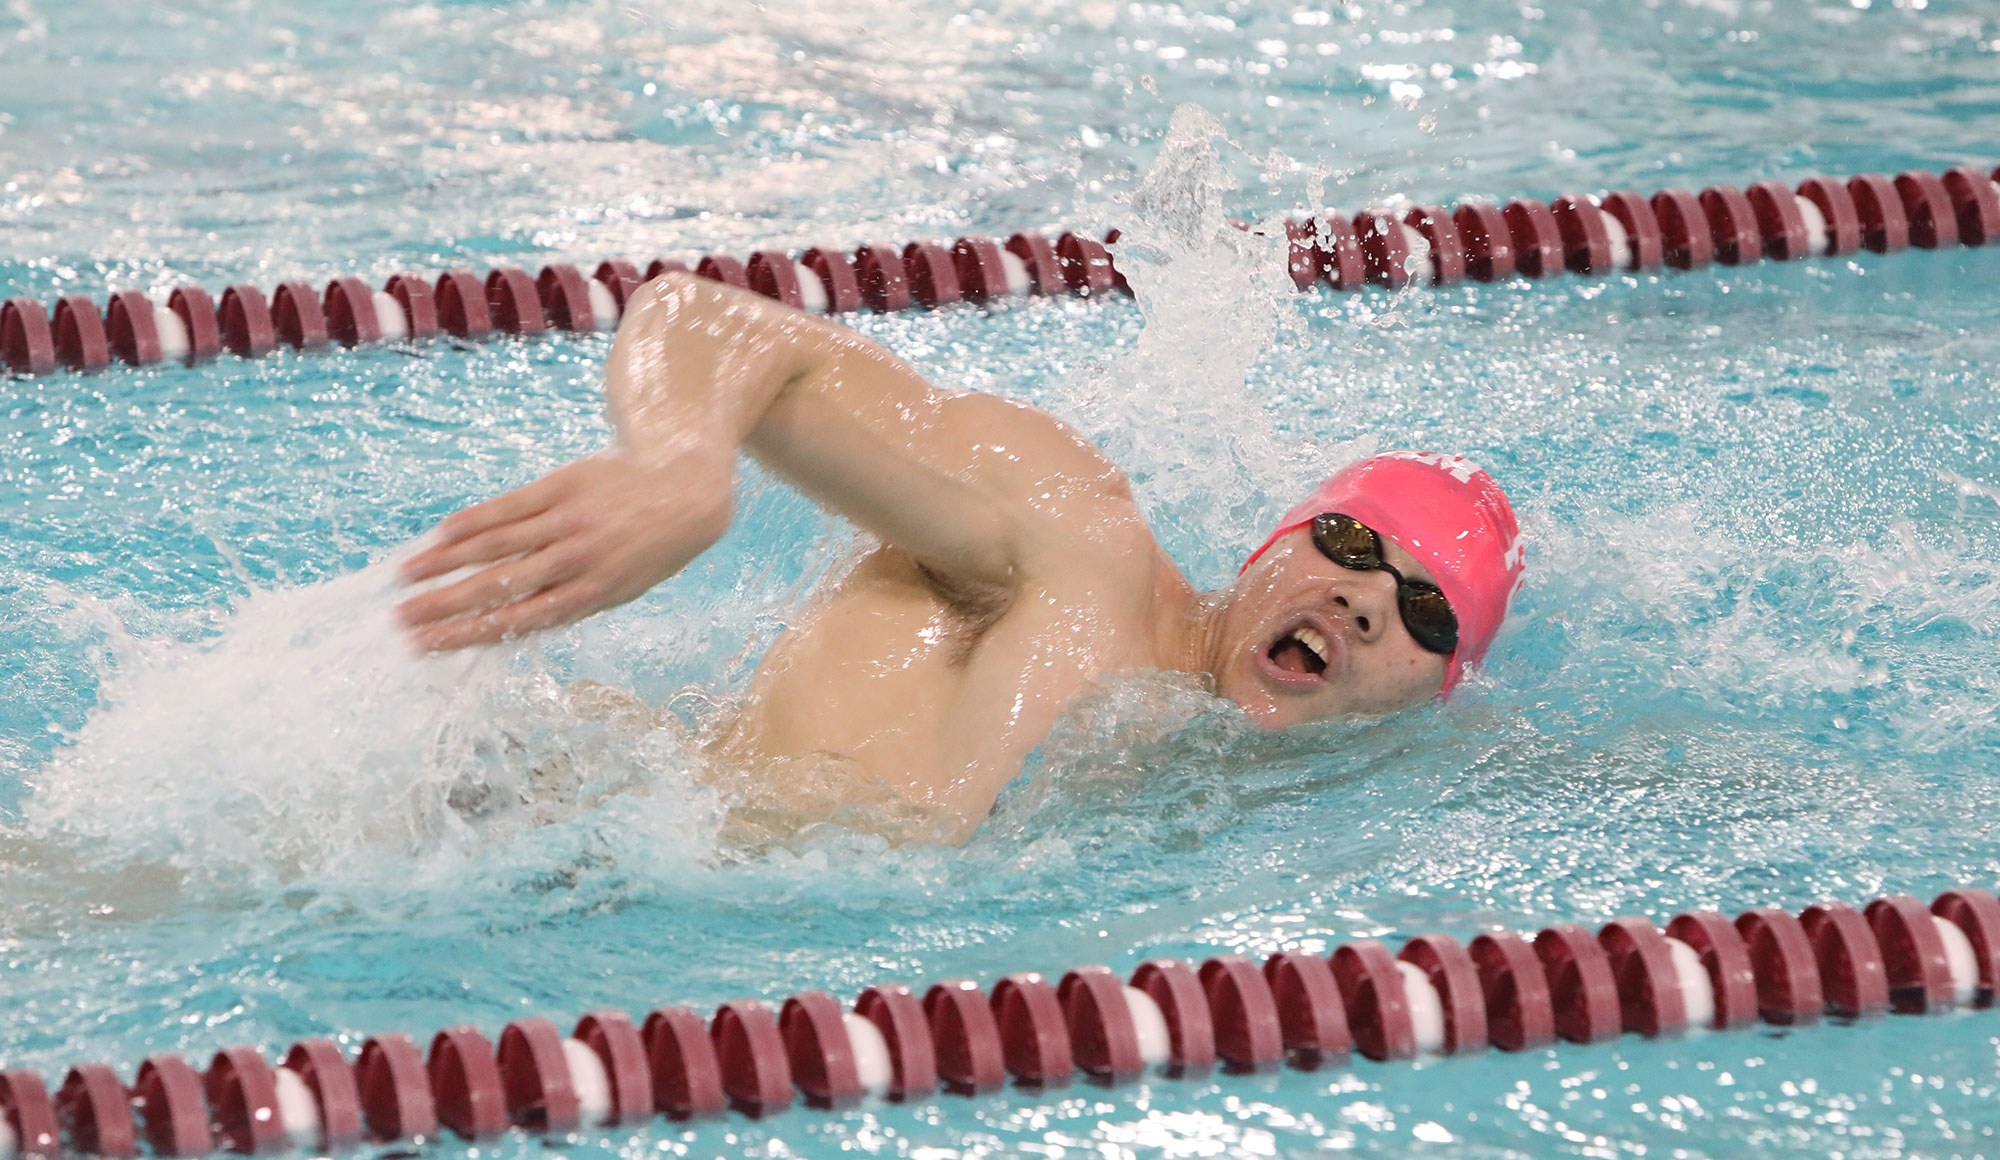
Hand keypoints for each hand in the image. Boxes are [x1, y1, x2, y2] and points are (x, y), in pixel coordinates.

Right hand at [396, 449, 730, 651]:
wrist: (687, 493)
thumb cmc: (646, 551)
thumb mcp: (617, 590)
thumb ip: (566, 603)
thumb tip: (507, 623)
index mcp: (590, 595)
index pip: (515, 620)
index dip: (466, 634)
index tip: (426, 645)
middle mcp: (577, 560)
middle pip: (496, 586)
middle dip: (444, 605)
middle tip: (402, 617)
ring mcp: (569, 521)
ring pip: (494, 544)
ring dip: (445, 562)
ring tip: (407, 575)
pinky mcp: (563, 485)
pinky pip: (508, 506)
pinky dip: (472, 521)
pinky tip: (441, 534)